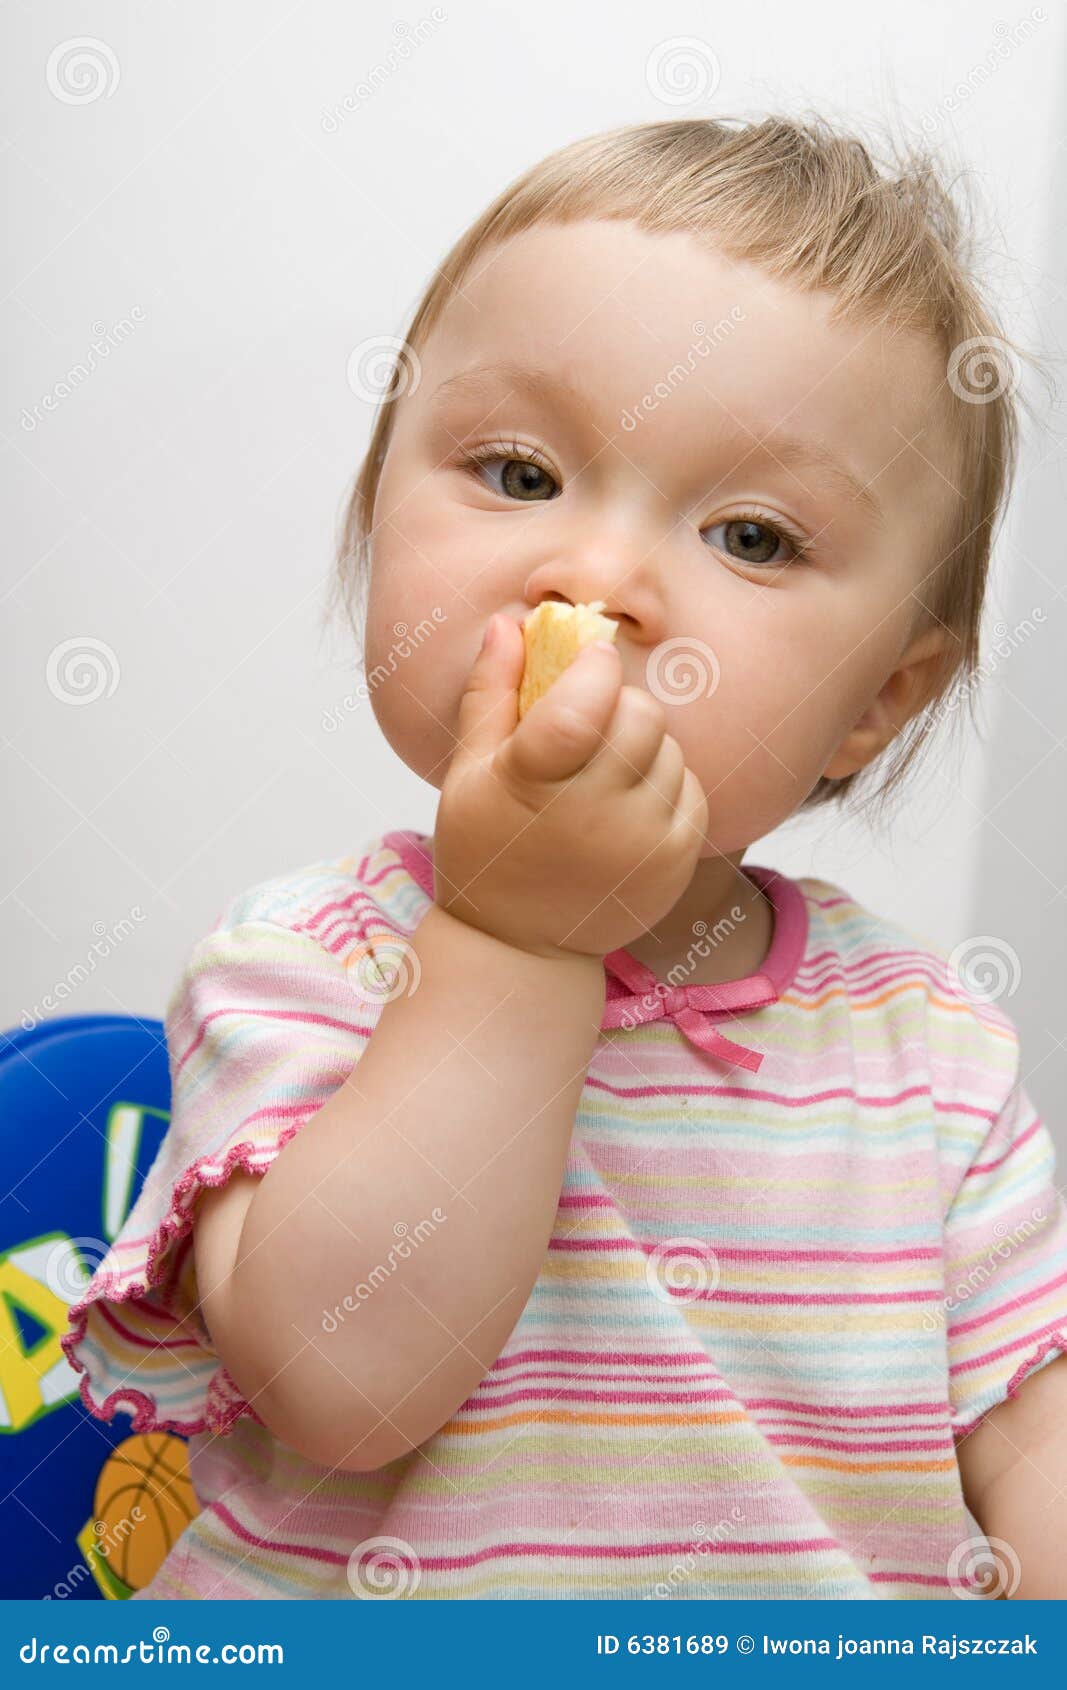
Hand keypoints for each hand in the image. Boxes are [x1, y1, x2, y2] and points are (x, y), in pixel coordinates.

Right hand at [432, 613, 708, 960]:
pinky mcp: (676, 860)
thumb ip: (490, 692)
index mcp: (533, 784)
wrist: (519, 944)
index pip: (584, 703)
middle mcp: (592, 814)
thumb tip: (508, 622)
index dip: (594, 667)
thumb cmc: (487, 846)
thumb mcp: (468, 770)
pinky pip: (691, 786)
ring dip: (643, 744)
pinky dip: (666, 782)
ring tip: (608, 769)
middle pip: (641, 715)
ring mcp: (641, 840)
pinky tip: (630, 800)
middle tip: (594, 723)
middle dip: (620, 704)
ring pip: (669, 747)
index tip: (589, 661)